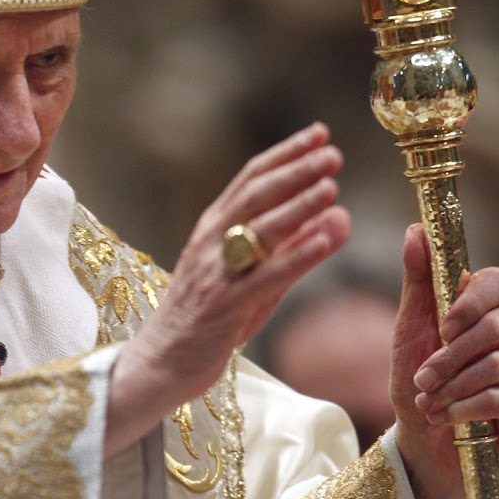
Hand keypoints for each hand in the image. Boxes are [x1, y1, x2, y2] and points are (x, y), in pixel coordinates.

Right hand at [107, 123, 350, 455]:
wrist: (160, 364)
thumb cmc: (209, 319)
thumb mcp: (254, 277)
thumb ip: (294, 248)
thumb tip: (339, 214)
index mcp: (213, 228)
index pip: (251, 179)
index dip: (286, 153)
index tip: (320, 134)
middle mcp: (210, 242)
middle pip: (255, 195)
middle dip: (295, 171)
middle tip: (332, 154)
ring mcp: (214, 273)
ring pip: (259, 230)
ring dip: (298, 205)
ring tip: (332, 187)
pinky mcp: (223, 307)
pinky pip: (265, 277)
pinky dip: (297, 256)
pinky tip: (325, 240)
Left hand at [390, 224, 498, 498]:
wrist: (424, 438)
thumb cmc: (418, 379)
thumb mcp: (410, 329)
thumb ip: (419, 280)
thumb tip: (415, 230)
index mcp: (486, 307)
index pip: (496, 281)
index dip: (472, 300)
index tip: (443, 325)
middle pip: (495, 325)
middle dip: (450, 356)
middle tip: (423, 378)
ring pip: (497, 363)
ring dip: (453, 387)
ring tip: (429, 402)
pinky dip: (468, 409)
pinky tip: (450, 418)